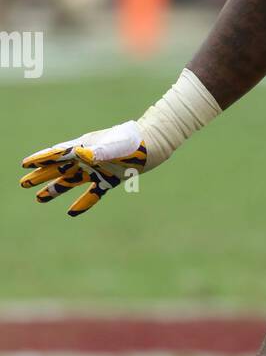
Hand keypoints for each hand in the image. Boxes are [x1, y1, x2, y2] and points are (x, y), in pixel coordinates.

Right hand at [20, 120, 146, 216]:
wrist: (152, 146)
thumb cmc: (132, 142)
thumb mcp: (114, 146)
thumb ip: (97, 151)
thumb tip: (80, 152)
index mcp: (84, 146)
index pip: (57, 154)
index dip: (40, 159)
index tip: (25, 165)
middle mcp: (87, 158)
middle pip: (58, 169)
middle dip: (41, 176)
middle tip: (23, 184)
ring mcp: (97, 169)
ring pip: (70, 182)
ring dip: (55, 189)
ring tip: (39, 198)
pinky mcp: (109, 180)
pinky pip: (92, 194)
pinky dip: (82, 203)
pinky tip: (71, 213)